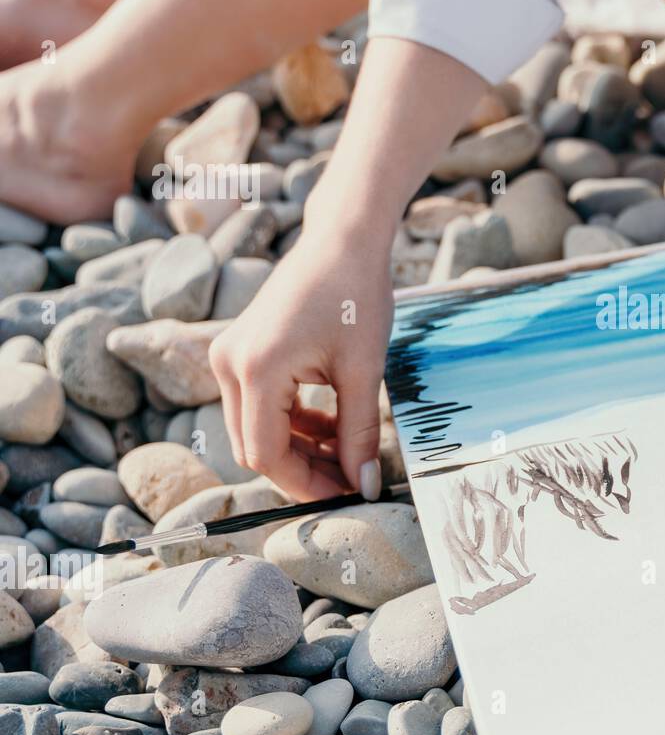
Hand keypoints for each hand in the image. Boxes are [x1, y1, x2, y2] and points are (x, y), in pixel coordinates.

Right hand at [208, 229, 393, 501]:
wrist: (343, 240)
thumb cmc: (356, 295)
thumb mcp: (364, 371)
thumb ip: (359, 433)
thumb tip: (363, 483)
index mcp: (257, 369)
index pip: (266, 454)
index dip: (305, 484)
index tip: (346, 493)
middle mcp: (230, 363)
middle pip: (254, 446)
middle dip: (302, 470)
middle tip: (351, 480)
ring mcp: (229, 355)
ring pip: (256, 429)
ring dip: (299, 447)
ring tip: (348, 452)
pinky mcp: (240, 350)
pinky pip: (259, 405)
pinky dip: (293, 422)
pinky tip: (331, 427)